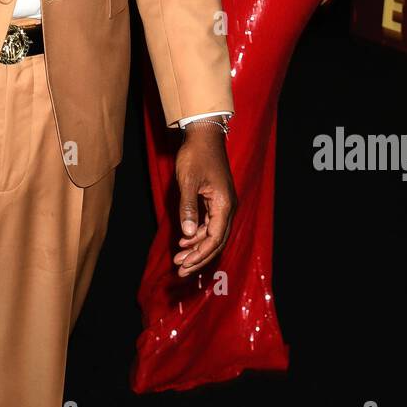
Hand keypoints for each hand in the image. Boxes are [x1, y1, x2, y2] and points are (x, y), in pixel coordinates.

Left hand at [173, 124, 237, 277]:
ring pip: (212, 234)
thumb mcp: (188, 182)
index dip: (200, 255)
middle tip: (181, 271)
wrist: (204, 135)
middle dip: (199, 258)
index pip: (214, 239)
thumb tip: (187, 235)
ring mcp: (222, 204)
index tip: (185, 266)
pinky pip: (209, 224)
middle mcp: (227, 207)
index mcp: (223, 205)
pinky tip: (184, 241)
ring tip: (179, 258)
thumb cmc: (196, 156)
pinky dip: (197, 234)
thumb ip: (188, 209)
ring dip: (196, 247)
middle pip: (216, 241)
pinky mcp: (216, 200)